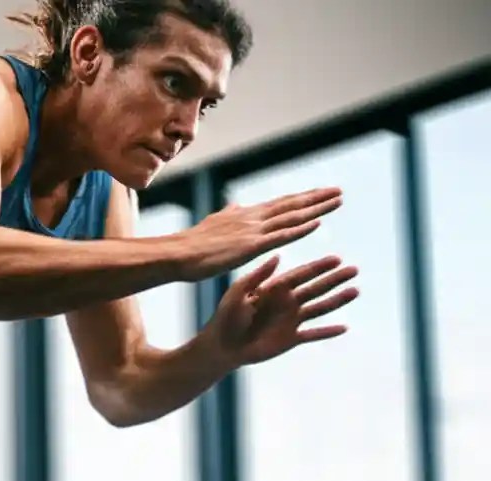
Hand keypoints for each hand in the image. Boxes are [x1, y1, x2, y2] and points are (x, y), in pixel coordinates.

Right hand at [177, 188, 342, 281]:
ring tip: (337, 201)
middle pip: (290, 205)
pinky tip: (317, 223)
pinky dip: (301, 228)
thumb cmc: (191, 245)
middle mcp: (252, 217)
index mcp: (244, 214)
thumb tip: (237, 205)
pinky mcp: (250, 246)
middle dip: (315, 198)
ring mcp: (252, 230)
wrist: (177, 254)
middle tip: (338, 191)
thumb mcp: (213, 224)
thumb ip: (228, 215)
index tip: (318, 193)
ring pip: (291, 216)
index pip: (278, 204)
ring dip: (316, 208)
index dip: (300, 198)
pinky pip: (281, 236)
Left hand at [204, 255, 359, 366]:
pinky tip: (344, 327)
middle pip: (315, 288)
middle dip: (334, 279)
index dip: (318, 267)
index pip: (301, 274)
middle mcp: (287, 302)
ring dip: (337, 300)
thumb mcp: (238, 292)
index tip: (336, 258)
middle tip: (354, 269)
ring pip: (319, 308)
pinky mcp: (291, 338)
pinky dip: (328, 332)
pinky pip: (313, 334)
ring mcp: (291, 320)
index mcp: (274, 288)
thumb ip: (257, 276)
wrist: (223, 345)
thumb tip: (276, 256)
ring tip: (355, 291)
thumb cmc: (226, 316)